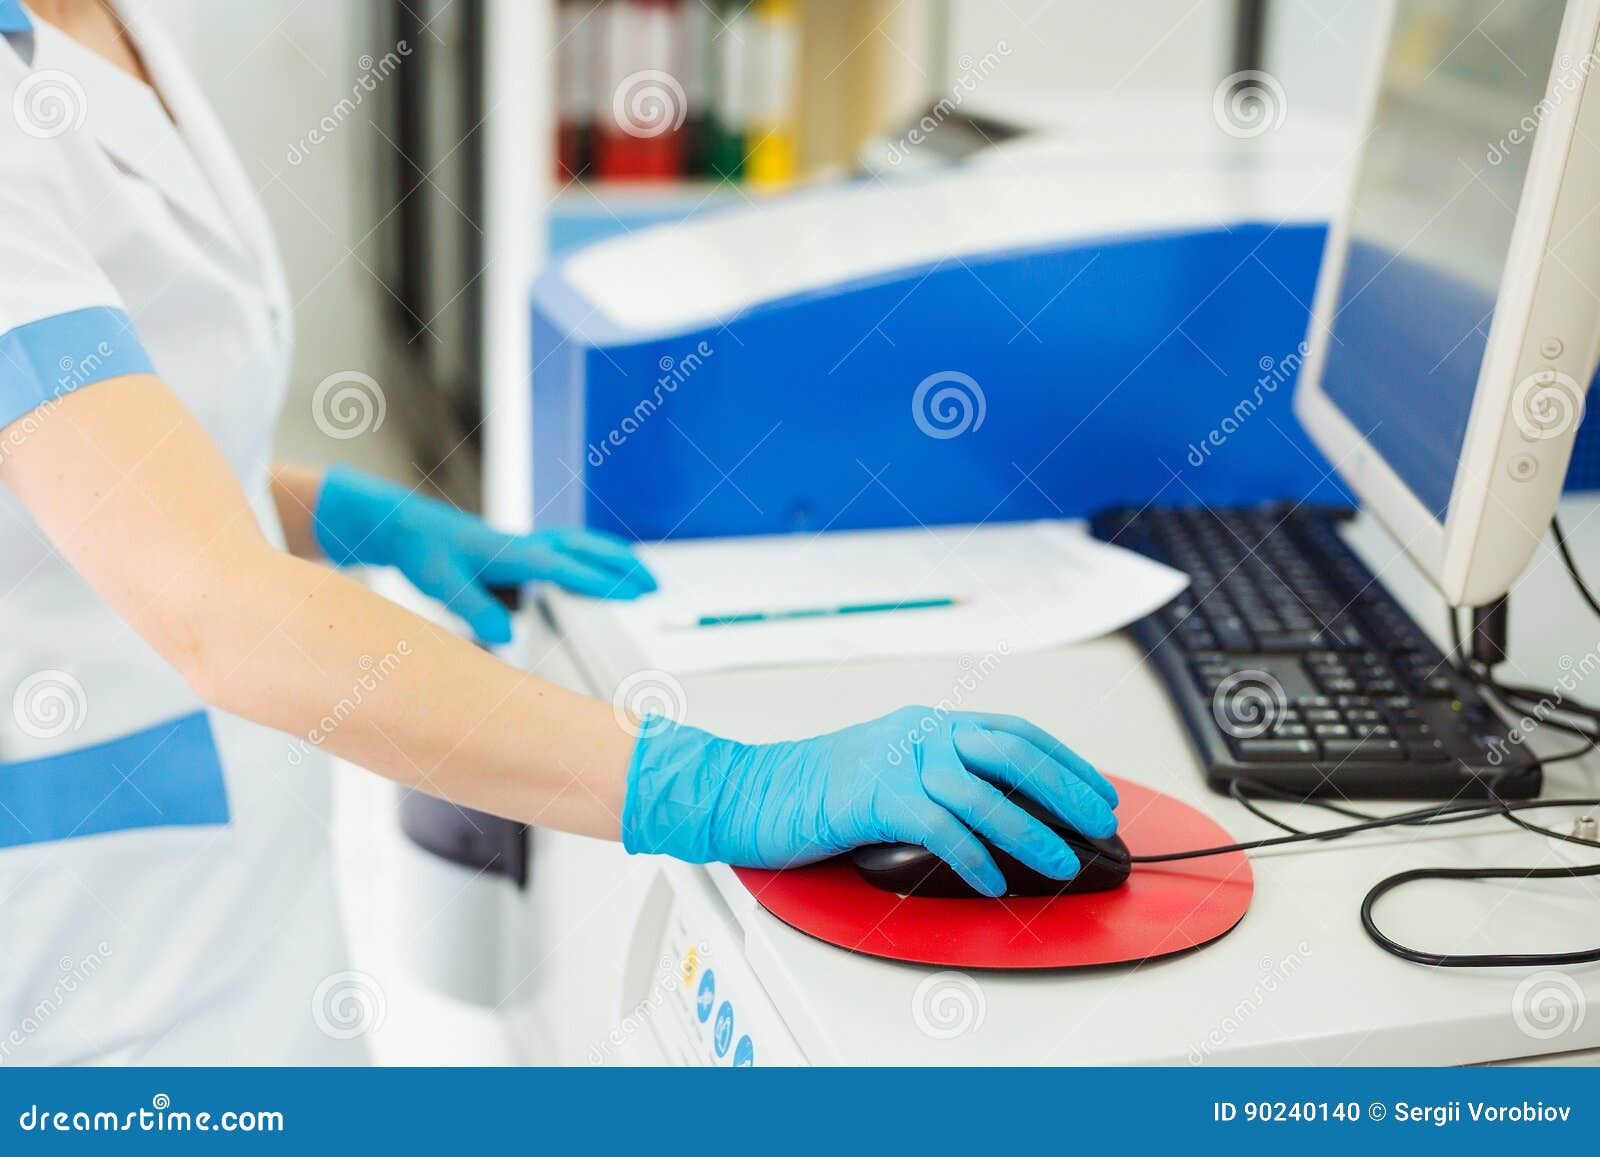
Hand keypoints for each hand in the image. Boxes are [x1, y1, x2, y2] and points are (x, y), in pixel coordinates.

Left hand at [312, 465, 655, 643]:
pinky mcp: (518, 551)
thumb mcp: (441, 585)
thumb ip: (474, 609)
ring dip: (613, 557)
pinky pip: (566, 549)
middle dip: (623, 565)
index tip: (634, 594)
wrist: (402, 525)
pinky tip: (594, 574)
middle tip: (654, 585)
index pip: (568, 568)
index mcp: (514, 553)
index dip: (602, 582)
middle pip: (586, 549)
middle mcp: (525, 546)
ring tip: (640, 576)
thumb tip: (505, 637)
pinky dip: (591, 557)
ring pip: (580, 545)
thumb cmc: (421, 550)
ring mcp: (523, 546)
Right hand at [621, 707, 1117, 895]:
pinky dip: (974, 855)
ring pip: (983, 792)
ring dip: (1031, 830)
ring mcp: (896, 761)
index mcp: (928, 724)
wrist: (749, 790)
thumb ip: (941, 779)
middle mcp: (919, 733)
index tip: (1098, 793)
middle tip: (1098, 823)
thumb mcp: (890, 769)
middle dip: (1065, 788)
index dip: (1064, 762)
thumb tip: (1003, 810)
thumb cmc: (816, 789)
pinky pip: (939, 826)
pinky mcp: (873, 796)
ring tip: (1061, 861)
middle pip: (1011, 751)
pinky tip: (993, 879)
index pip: (1014, 733)